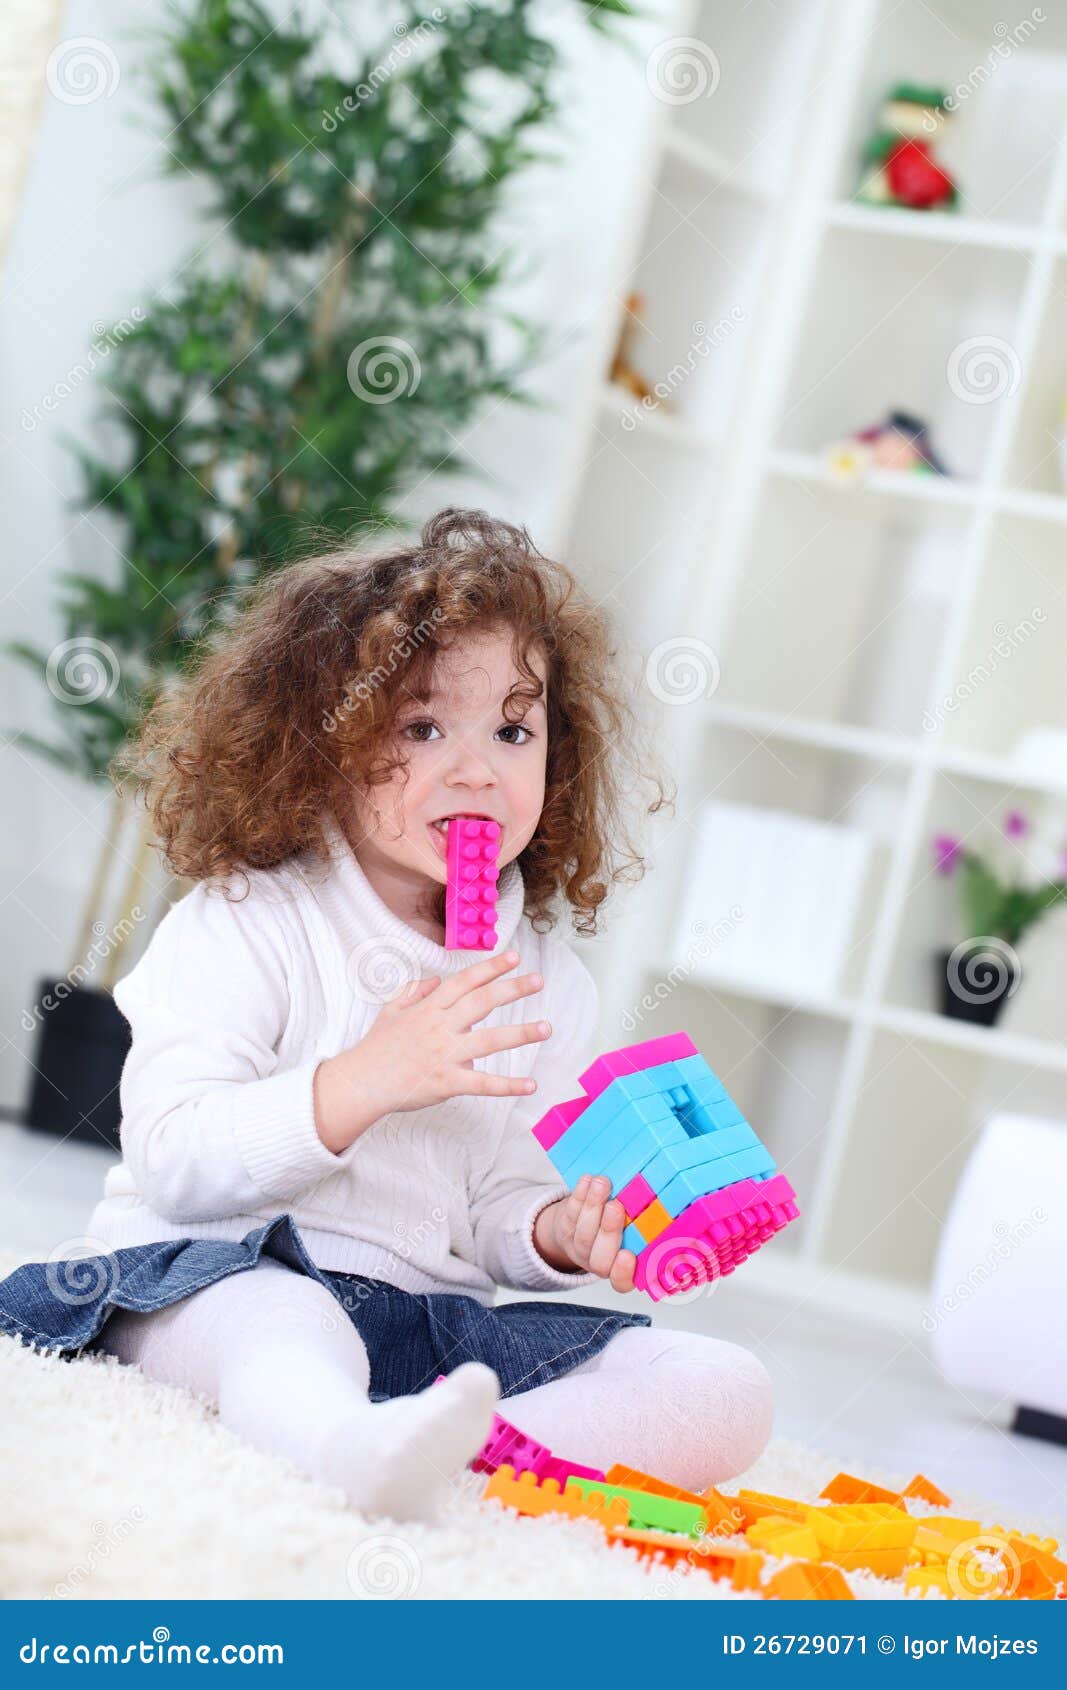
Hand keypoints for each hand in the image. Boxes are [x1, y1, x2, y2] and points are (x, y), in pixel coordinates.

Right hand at [314, 948, 548, 1152]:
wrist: (361, 1083)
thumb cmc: (376, 1048)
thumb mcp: (391, 1010)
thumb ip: (414, 992)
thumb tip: (435, 981)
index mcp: (429, 1009)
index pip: (464, 982)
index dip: (489, 968)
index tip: (512, 957)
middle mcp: (440, 1027)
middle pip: (482, 1003)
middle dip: (512, 989)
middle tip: (538, 980)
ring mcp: (445, 1055)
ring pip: (489, 1040)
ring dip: (520, 1033)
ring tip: (546, 1027)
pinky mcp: (447, 1083)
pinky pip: (482, 1084)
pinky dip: (508, 1086)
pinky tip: (531, 1085)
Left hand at [533, 1174, 637, 1292]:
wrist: (584, 1223)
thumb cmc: (620, 1227)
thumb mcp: (639, 1232)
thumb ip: (648, 1229)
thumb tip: (677, 1210)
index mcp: (621, 1270)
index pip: (622, 1282)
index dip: (624, 1272)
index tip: (628, 1255)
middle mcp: (599, 1263)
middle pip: (599, 1258)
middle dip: (608, 1231)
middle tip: (616, 1207)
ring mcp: (579, 1248)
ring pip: (584, 1233)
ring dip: (593, 1206)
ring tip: (602, 1184)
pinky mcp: (565, 1228)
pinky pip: (570, 1214)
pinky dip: (579, 1196)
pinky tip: (588, 1181)